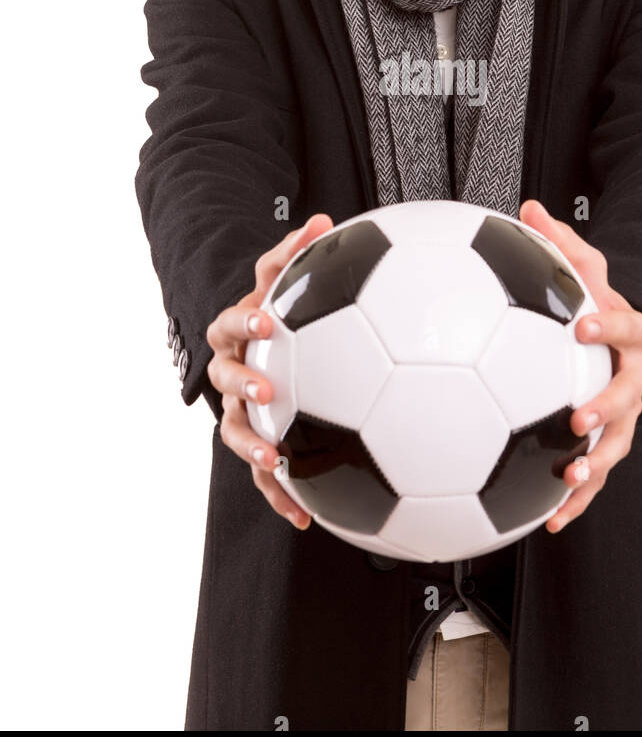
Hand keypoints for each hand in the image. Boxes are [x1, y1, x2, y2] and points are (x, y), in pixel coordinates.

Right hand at [206, 214, 333, 527]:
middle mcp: (232, 368)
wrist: (257, 349)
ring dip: (251, 446)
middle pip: (224, 377)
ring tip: (274, 461)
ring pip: (234, 430)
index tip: (268, 319)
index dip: (247, 319)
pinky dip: (279, 494)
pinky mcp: (254, 442)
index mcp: (241, 329)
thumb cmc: (280, 312)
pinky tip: (304, 518)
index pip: (235, 319)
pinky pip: (261, 473)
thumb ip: (298, 253)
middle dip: (243, 384)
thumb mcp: (284, 281)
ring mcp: (239, 408)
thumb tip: (321, 218)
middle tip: (267, 391)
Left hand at [518, 199, 641, 533]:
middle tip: (577, 419)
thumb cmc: (592, 302)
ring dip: (597, 464)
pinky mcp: (606, 445)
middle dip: (608, 408)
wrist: (615, 342)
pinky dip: (576, 499)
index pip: (629, 326)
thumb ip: (557, 242)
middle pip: (631, 395)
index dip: (610, 326)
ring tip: (570, 478)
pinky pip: (595, 477)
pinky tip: (551, 520)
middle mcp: (633, 377)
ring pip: (620, 443)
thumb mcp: (580, 270)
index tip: (584, 326)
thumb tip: (528, 207)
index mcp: (629, 332)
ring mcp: (624, 415)